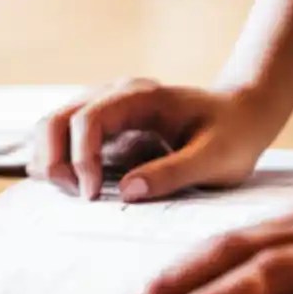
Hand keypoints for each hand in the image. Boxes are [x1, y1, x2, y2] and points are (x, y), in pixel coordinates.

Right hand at [27, 79, 286, 200]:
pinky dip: (57, 161)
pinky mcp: (101, 125)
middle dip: (56, 162)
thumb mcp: (215, 159)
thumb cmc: (232, 135)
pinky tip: (76, 185)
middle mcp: (113, 95)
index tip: (94, 196)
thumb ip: (173, 173)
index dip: (83, 159)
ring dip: (51, 161)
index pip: (89, 119)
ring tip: (77, 193)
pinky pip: (61, 138)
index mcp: (139, 97)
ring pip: (51, 127)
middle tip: (80, 198)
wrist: (241, 115)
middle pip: (56, 120)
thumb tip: (128, 191)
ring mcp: (103, 107)